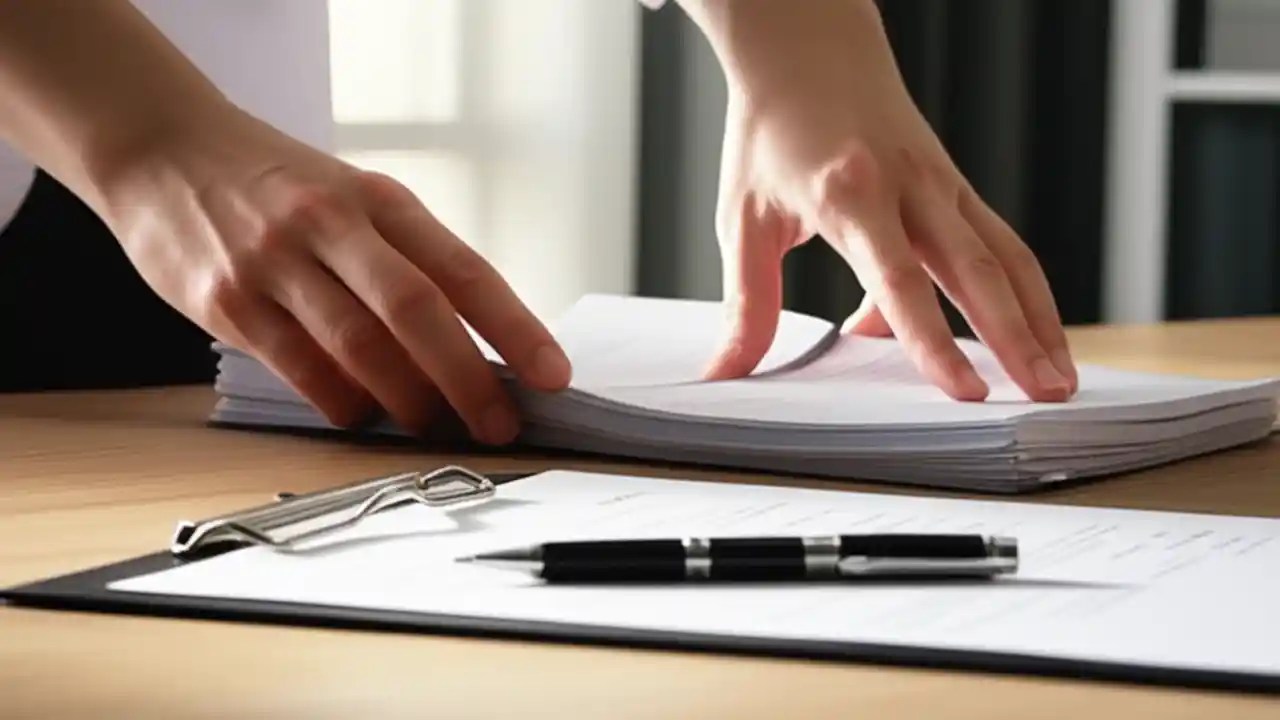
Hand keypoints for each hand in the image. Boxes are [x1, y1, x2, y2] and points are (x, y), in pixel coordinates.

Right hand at [95, 106, 570, 442]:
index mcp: (379, 199)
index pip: (463, 270)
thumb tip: (474, 345)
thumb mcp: (352, 197)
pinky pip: (302, 369)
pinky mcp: (229, 302)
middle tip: (499, 423)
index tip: (551, 374)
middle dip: (468, 379)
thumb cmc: (276, 186)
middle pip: (417, 311)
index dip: (515, 327)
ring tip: (436, 424)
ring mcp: (276, 263)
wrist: (163, 149)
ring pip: (360, 348)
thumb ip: (404, 261)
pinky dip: (344, 402)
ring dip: (410, 400)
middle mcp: (331, 225)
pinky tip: (365, 413)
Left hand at [687, 0, 1076, 401]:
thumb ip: (747, 303)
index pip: (899, 281)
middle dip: (1016, 339)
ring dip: (1040, 319)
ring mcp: (941, 185)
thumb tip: (726, 371)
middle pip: (976, 272)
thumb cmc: (772, 132)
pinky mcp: (956, 186)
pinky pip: (1002, 242)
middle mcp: (909, 188)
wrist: (807, 51)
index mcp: (851, 195)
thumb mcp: (743, 219)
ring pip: (1007, 256)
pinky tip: (1036, 333)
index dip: (933, 341)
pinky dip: (1025, 290)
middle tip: (1047, 397)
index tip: (964, 391)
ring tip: (1060, 379)